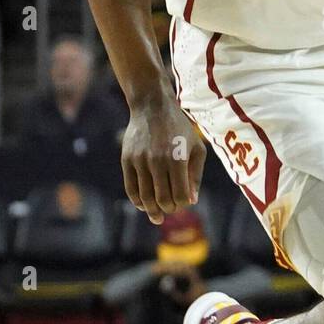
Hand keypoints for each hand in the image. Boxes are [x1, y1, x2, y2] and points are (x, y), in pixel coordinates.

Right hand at [121, 98, 205, 224]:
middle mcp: (157, 161)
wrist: (152, 107)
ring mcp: (140, 161)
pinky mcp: (127, 159)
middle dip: (168, 209)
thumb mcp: (196, 147)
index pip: (179, 195)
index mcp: (177, 158)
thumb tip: (191, 201)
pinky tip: (143, 206)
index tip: (183, 202)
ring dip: (152, 210)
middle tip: (171, 210)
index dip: (182, 204)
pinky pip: (131, 187)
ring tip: (157, 215)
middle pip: (162, 199)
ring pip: (145, 197)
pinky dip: (137, 201)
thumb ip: (195, 175)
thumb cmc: (179, 129)